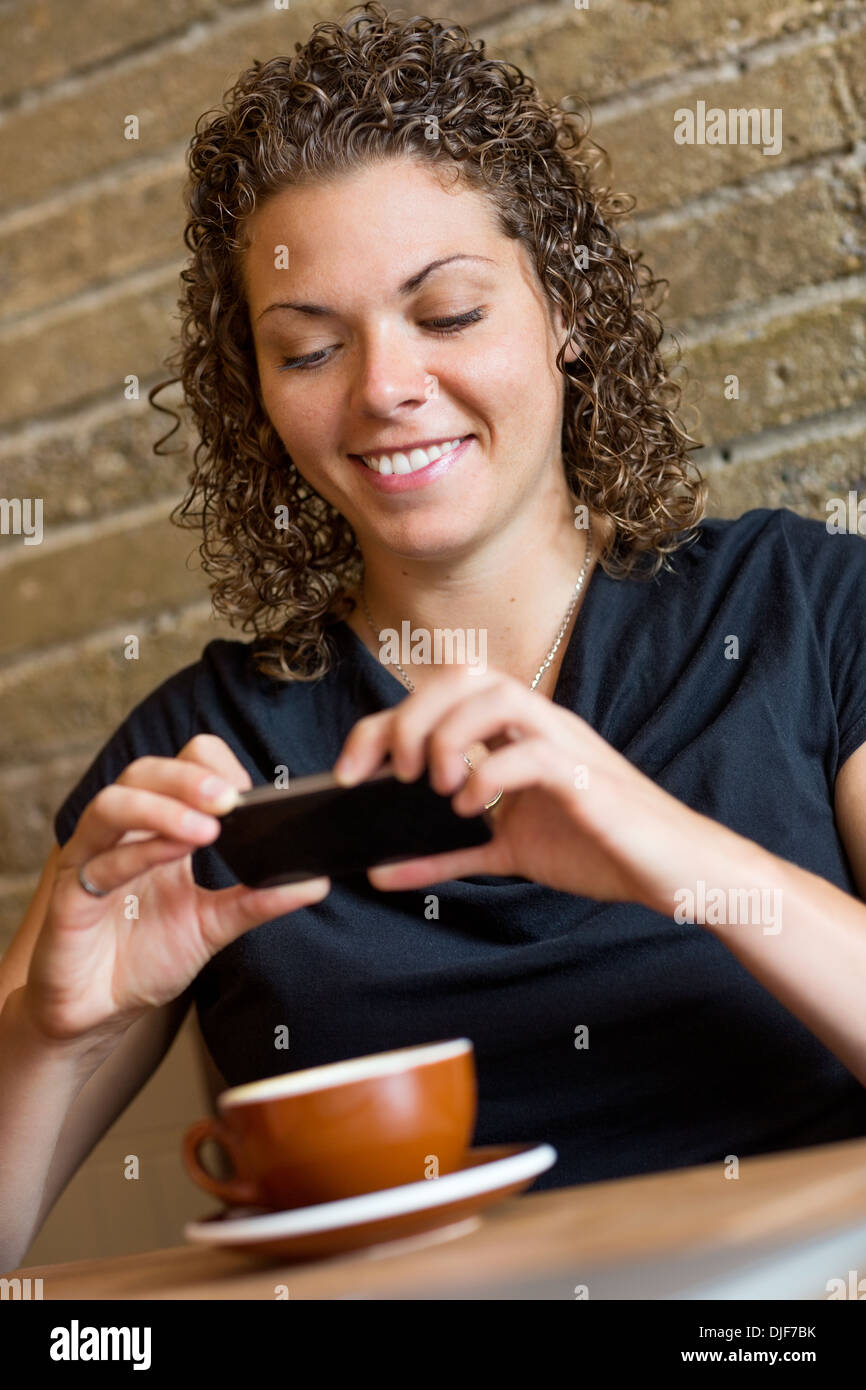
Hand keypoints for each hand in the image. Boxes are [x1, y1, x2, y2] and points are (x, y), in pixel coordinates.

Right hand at [26, 736, 330, 1042]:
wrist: (97, 1014)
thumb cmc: (146, 960)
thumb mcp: (214, 926)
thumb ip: (258, 900)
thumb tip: (316, 881)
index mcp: (158, 830)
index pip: (180, 767)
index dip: (212, 769)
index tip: (247, 794)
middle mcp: (122, 834)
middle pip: (145, 772)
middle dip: (189, 778)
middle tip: (230, 800)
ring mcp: (91, 860)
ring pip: (113, 805)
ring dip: (161, 808)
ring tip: (205, 827)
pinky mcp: (69, 897)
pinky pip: (97, 863)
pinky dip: (135, 853)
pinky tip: (171, 855)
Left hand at [333, 667, 709, 906]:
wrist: (672, 871)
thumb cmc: (599, 849)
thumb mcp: (505, 851)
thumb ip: (446, 854)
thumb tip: (384, 871)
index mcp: (516, 731)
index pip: (441, 694)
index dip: (385, 722)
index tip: (349, 770)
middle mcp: (539, 724)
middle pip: (463, 677)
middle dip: (410, 717)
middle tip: (393, 773)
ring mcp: (565, 745)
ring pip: (497, 696)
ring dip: (450, 735)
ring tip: (435, 786)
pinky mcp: (587, 779)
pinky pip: (532, 754)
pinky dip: (490, 775)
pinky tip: (474, 809)